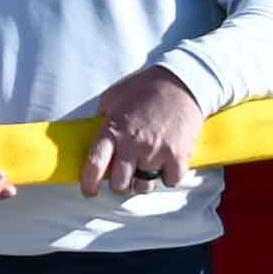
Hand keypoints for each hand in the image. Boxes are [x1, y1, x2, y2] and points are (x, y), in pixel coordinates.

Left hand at [76, 67, 206, 199]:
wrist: (183, 82)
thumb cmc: (146, 87)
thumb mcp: (114, 97)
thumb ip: (102, 118)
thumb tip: (93, 133)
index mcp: (113, 130)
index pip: (94, 165)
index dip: (89, 183)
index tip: (90, 191)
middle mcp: (133, 144)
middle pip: (120, 184)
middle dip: (119, 184)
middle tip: (124, 177)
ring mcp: (156, 151)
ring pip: (144, 186)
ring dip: (143, 183)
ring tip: (145, 170)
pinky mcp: (179, 156)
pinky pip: (170, 181)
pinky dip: (168, 176)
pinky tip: (166, 164)